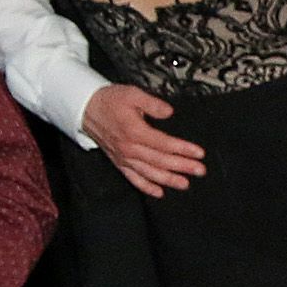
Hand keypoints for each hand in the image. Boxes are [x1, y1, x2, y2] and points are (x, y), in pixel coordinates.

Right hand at [84, 82, 207, 195]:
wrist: (87, 109)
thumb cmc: (110, 101)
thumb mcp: (132, 94)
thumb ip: (152, 104)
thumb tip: (169, 112)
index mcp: (134, 131)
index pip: (164, 144)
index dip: (183, 149)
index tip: (198, 153)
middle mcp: (129, 148)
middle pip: (160, 160)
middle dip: (182, 166)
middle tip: (200, 170)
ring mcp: (124, 157)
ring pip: (149, 173)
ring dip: (168, 180)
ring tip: (185, 184)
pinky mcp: (119, 162)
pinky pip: (134, 178)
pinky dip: (146, 187)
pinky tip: (159, 192)